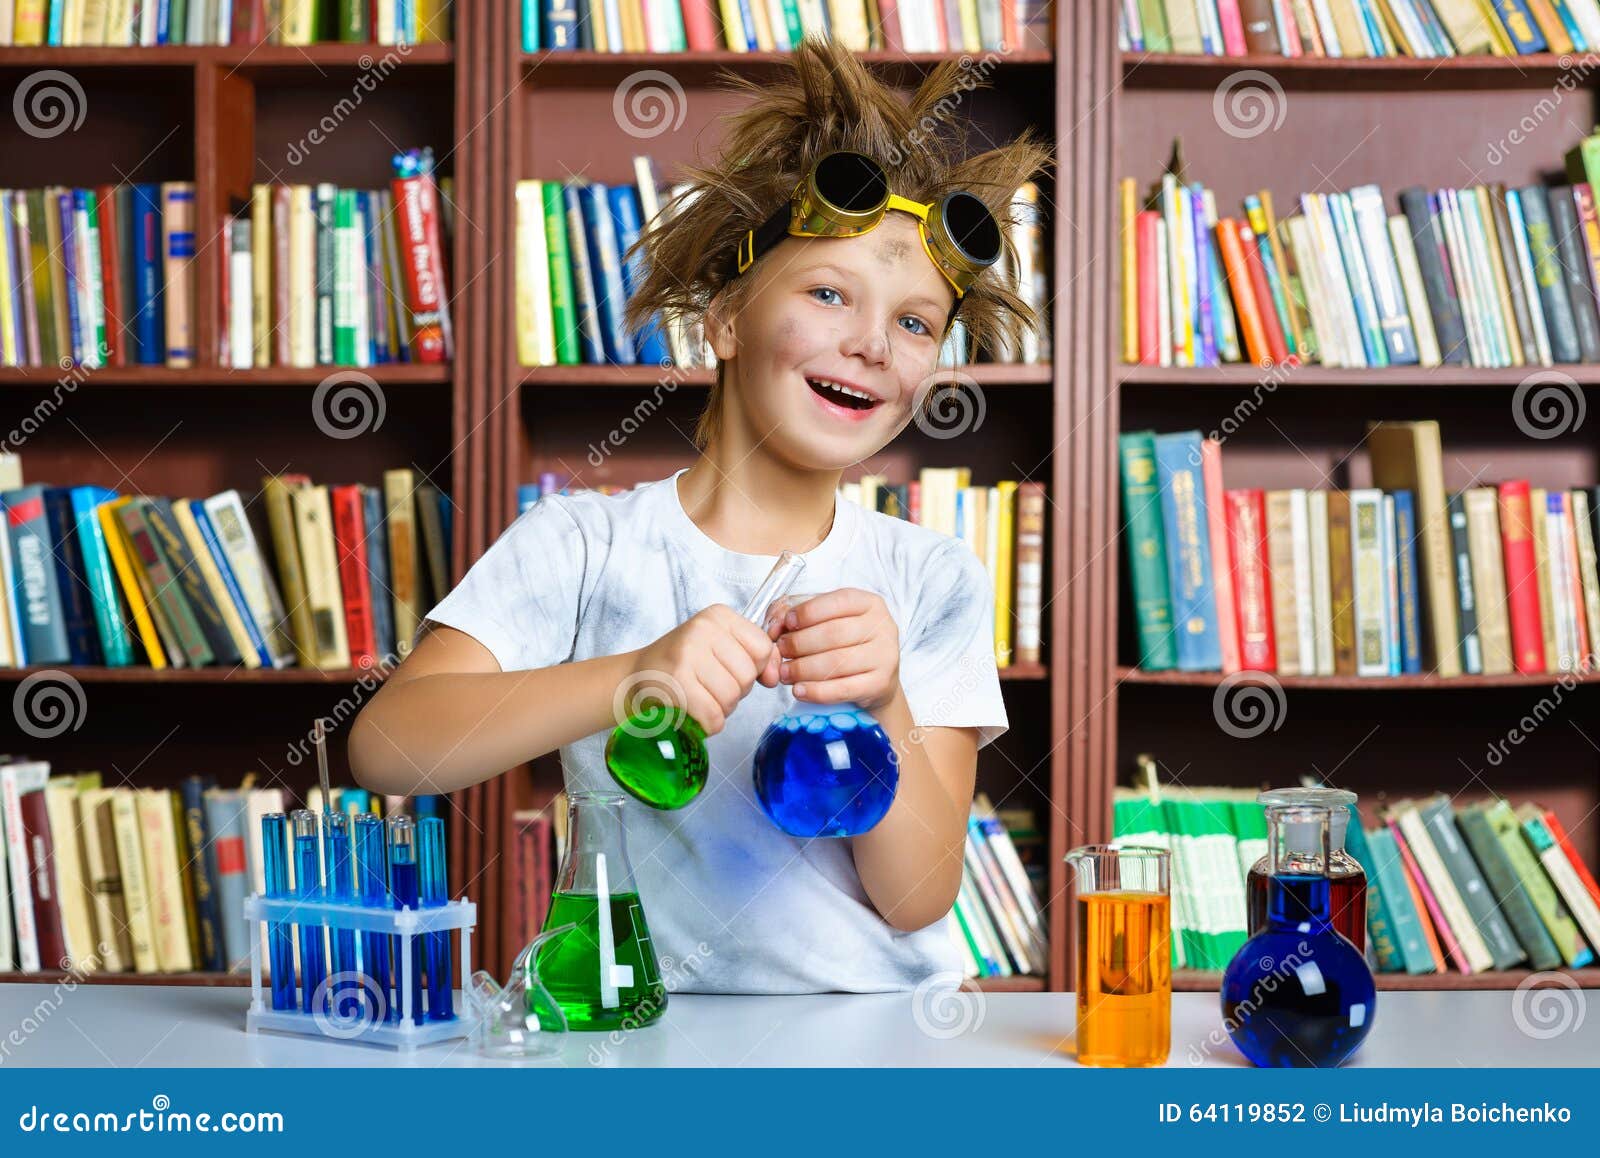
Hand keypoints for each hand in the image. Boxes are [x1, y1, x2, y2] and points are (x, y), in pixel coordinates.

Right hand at [627, 605, 777, 736]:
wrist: (634, 678)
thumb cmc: (682, 664)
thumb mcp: (720, 649)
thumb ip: (755, 658)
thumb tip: (774, 675)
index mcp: (718, 616)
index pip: (763, 648)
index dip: (756, 669)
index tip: (733, 671)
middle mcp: (703, 629)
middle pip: (747, 675)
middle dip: (735, 691)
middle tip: (709, 685)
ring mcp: (687, 655)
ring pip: (732, 698)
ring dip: (720, 708)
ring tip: (699, 696)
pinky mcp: (676, 683)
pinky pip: (713, 716)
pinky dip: (708, 724)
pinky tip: (693, 712)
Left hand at [768, 588, 901, 711]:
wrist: (876, 679)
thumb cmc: (846, 644)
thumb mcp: (825, 620)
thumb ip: (798, 614)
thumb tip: (776, 624)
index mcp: (869, 603)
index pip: (837, 602)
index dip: (807, 612)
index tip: (787, 623)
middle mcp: (883, 626)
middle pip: (834, 633)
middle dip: (800, 643)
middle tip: (781, 651)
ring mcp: (885, 656)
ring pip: (836, 662)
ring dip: (803, 669)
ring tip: (785, 672)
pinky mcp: (881, 684)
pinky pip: (843, 689)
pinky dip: (816, 691)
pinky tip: (799, 690)